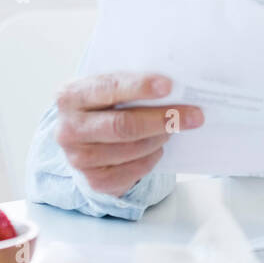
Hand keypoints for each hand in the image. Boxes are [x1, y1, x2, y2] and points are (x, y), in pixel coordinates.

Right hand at [54, 72, 202, 196]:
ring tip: (175, 128)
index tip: (169, 85)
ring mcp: (78, 159)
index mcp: (70, 96)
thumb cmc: (104, 105)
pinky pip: (134, 170)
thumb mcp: (108, 87)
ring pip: (133, 149)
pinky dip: (153, 156)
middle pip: (123, 125)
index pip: (108, 88)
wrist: (85, 137)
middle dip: (163, 119)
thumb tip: (174, 86)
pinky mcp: (94, 181)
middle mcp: (69, 129)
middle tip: (194, 115)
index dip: (140, 86)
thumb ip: (130, 82)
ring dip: (161, 137)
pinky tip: (158, 146)